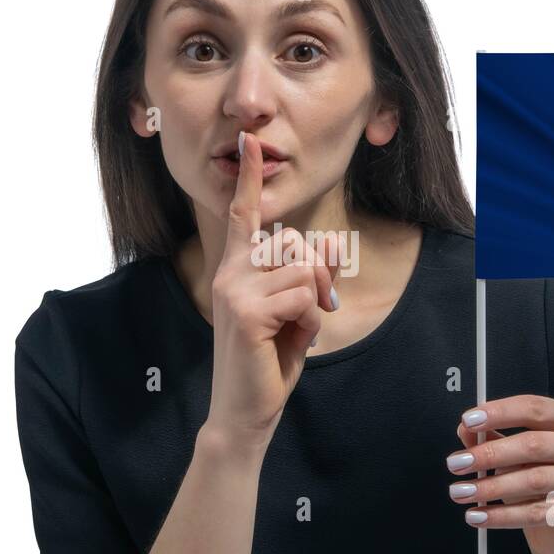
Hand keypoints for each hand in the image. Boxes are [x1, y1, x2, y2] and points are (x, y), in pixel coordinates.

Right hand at [206, 130, 338, 446]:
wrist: (244, 411)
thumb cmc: (268, 362)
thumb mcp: (296, 313)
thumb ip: (306, 278)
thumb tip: (323, 245)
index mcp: (237, 269)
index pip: (244, 215)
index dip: (248, 179)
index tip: (251, 143)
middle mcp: (230, 273)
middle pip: (295, 243)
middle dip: (316, 276)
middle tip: (307, 314)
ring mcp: (233, 290)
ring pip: (303, 271)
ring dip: (313, 306)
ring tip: (293, 332)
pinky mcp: (245, 311)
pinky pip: (302, 297)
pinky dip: (310, 321)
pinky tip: (290, 341)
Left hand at [447, 394, 553, 553]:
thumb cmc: (540, 474)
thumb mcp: (516, 450)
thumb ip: (492, 436)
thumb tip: (466, 430)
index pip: (534, 408)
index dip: (499, 413)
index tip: (468, 421)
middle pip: (533, 444)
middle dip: (489, 454)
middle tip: (456, 463)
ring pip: (533, 480)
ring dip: (491, 487)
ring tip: (461, 491)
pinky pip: (536, 513)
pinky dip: (502, 516)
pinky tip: (477, 514)